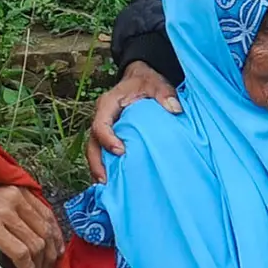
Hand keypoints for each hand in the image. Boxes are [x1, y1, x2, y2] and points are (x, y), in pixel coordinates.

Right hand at [0, 181, 63, 267]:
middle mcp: (14, 197)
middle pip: (45, 231)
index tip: (56, 252)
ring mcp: (4, 212)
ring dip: (39, 265)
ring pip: (36, 244)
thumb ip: (13, 209)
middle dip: (49, 255)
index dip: (56, 237)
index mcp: (16, 189)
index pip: (47, 215)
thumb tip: (33, 234)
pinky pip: (21, 253)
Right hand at [88, 61, 181, 181]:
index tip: (121, 151)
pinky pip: (102, 153)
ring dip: (98, 168)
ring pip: (94, 150)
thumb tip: (175, 110)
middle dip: (96, 162)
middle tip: (105, 180)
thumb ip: (165, 94)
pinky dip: (105, 167)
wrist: (140, 80)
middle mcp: (102, 118)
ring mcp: (104, 129)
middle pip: (92, 142)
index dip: (107, 139)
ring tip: (106, 187)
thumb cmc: (146, 82)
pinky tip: (113, 182)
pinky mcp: (109, 137)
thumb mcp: (156, 83)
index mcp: (108, 104)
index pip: (101, 124)